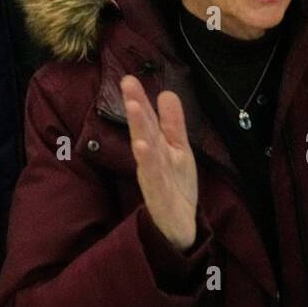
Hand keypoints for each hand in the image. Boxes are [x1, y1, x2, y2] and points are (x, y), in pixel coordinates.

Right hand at [122, 75, 197, 253]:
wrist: (179, 228)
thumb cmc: (175, 185)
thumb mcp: (178, 150)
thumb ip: (172, 124)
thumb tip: (166, 92)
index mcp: (157, 148)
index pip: (147, 121)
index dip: (139, 100)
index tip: (128, 78)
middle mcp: (152, 162)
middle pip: (143, 132)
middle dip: (136, 109)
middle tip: (128, 85)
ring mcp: (154, 180)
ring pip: (146, 153)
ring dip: (139, 130)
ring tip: (134, 108)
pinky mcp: (160, 199)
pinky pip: (155, 180)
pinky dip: (149, 165)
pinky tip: (142, 148)